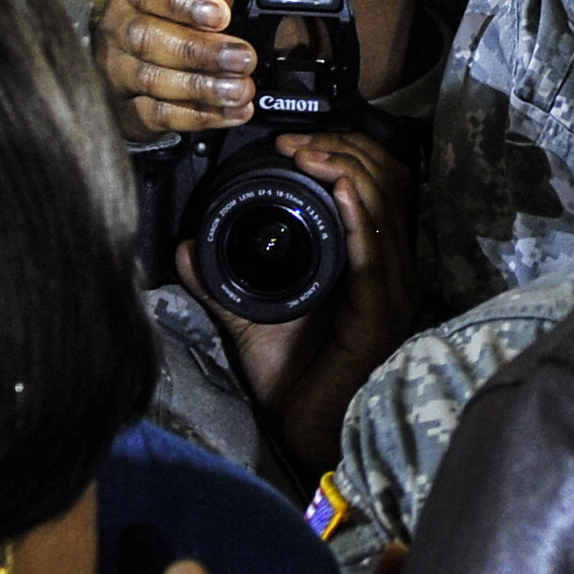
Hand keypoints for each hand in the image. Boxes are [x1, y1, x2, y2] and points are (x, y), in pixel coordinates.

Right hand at [97, 0, 264, 139]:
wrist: (144, 52)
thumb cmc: (178, 5)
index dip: (183, 3)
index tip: (221, 14)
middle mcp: (119, 26)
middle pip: (150, 40)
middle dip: (200, 52)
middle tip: (244, 58)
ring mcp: (118, 69)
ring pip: (153, 80)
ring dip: (201, 88)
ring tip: (242, 90)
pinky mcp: (126, 107)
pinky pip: (156, 115)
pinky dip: (197, 116)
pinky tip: (231, 114)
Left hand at [193, 126, 418, 478]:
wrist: (307, 432)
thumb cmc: (293, 381)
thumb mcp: (248, 318)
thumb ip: (219, 283)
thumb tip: (185, 247)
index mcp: (367, 262)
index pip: (375, 186)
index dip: (341, 153)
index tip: (294, 142)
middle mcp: (387, 269)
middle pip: (387, 184)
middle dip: (345, 150)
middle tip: (300, 140)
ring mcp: (388, 290)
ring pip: (385, 207)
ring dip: (349, 169)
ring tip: (312, 152)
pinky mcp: (378, 313)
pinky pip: (375, 254)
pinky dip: (359, 215)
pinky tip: (340, 189)